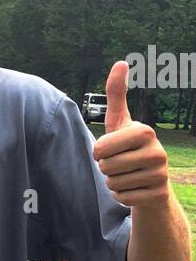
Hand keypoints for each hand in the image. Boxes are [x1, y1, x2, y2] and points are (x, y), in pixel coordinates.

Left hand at [92, 61, 169, 205]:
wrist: (151, 180)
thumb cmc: (128, 146)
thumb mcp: (120, 121)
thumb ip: (116, 94)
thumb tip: (120, 62)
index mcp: (146, 131)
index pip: (100, 148)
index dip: (98, 152)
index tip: (111, 148)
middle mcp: (158, 152)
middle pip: (106, 167)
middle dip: (106, 168)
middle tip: (120, 163)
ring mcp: (161, 175)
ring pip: (113, 184)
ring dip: (113, 182)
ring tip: (127, 174)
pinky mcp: (158, 195)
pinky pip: (123, 198)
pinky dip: (122, 196)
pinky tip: (134, 188)